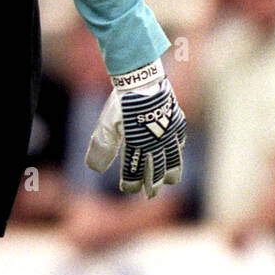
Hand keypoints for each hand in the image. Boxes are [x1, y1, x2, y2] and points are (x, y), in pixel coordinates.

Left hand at [85, 60, 186, 197]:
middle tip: (150, 195)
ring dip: (171, 172)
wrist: (142, 80)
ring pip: (173, 159)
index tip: (128, 189)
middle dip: (152, 184)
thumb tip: (95, 169)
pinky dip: (178, 149)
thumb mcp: (106, 126)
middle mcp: (155, 144)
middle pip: (156, 170)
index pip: (134, 172)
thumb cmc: (122, 103)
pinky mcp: (176, 121)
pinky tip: (177, 152)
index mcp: (137, 147)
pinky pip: (180, 140)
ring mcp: (168, 134)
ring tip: (170, 180)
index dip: (131, 184)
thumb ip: (102, 148)